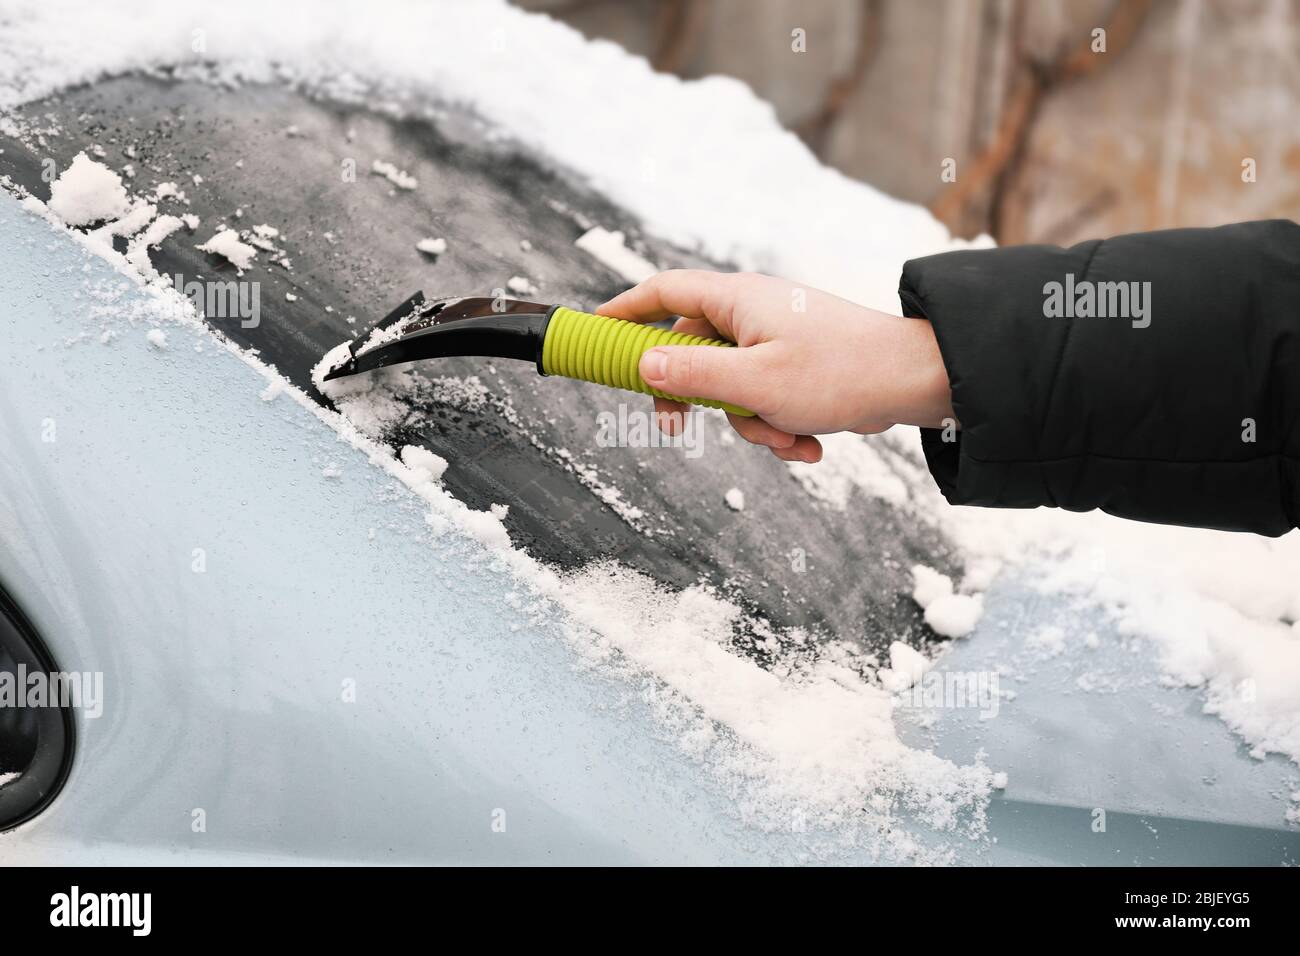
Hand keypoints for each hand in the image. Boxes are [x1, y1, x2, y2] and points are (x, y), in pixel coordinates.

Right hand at [597, 270, 954, 462]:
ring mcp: (775, 338)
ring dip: (750, 423)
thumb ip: (692, 377)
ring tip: (786, 438)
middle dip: (698, 400)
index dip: (625, 310)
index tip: (597, 333)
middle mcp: (752, 313)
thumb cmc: (840, 372)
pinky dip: (778, 425)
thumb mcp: (754, 383)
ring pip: (730, 386)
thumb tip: (644, 366)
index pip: (663, 291)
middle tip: (682, 430)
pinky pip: (764, 398)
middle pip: (692, 352)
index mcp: (737, 300)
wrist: (913, 382)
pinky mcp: (796, 365)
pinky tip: (807, 444)